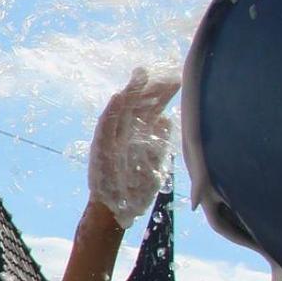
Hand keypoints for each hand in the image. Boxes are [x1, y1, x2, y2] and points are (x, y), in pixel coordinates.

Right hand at [86, 68, 181, 226]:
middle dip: (152, 86)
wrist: (115, 211)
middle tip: (166, 68)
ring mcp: (112, 139)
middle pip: (139, 103)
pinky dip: (111, 113)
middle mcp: (126, 132)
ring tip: (140, 74)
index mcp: (141, 133)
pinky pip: (105, 128)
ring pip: (121, 111)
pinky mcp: (101, 149)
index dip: (166, 91)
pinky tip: (118, 98)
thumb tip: (165, 118)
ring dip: (130, 92)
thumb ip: (159, 140)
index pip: (154, 106)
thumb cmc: (135, 188)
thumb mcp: (154, 162)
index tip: (180, 75)